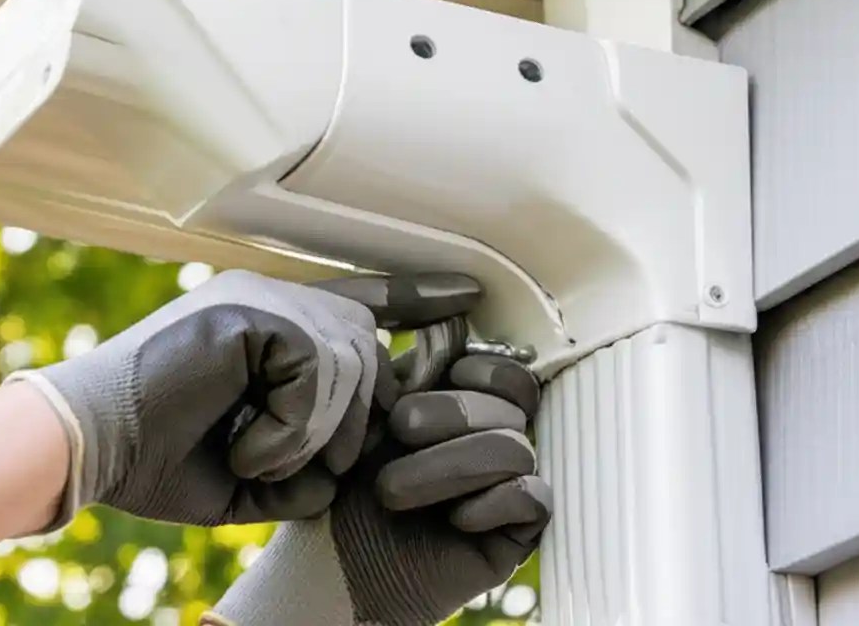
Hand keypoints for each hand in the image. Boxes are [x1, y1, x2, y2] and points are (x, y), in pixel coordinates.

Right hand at [15, 269, 479, 527]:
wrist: (86, 447)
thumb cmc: (157, 460)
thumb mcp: (256, 471)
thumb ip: (310, 462)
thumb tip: (347, 474)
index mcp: (274, 329)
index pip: (365, 301)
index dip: (420, 298)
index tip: (467, 298)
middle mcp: (273, 300)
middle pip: (369, 347)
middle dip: (355, 417)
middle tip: (289, 460)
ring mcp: (261, 298)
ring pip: (349, 360)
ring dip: (317, 430)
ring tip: (260, 457)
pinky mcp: (249, 309)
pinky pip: (315, 364)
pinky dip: (294, 421)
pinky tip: (249, 442)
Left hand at [205, 352, 551, 625]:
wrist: (324, 569)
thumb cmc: (333, 485)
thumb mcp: (355, 398)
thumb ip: (396, 338)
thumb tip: (459, 289)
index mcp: (459, 401)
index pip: (503, 362)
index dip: (474, 365)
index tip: (428, 379)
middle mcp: (488, 437)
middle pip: (515, 396)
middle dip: (451, 410)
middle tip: (399, 432)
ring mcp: (504, 484)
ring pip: (517, 445)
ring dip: (448, 464)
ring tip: (392, 491)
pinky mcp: (513, 531)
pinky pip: (534, 497)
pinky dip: (489, 503)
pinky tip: (451, 518)